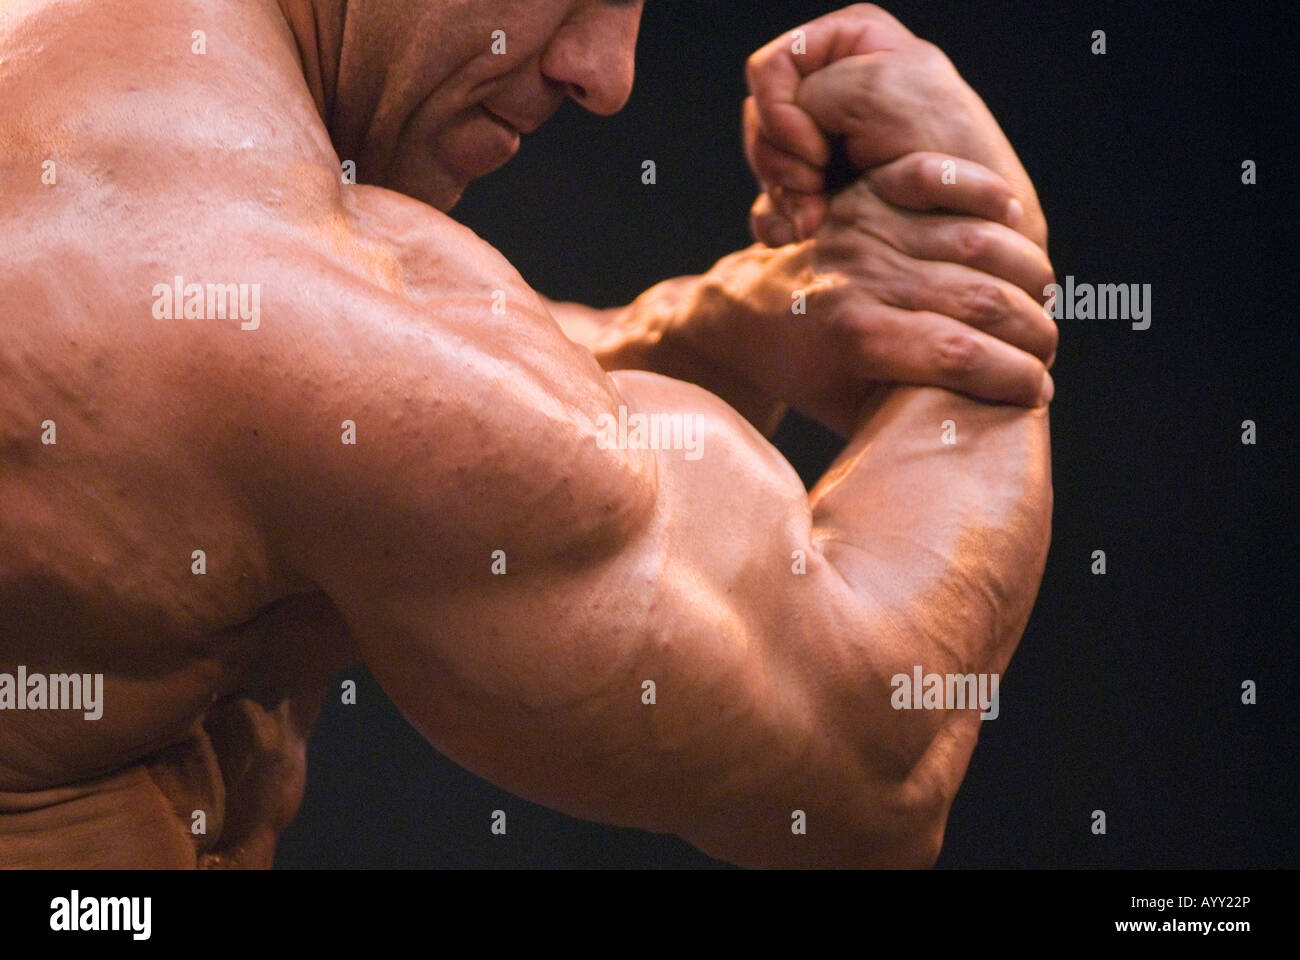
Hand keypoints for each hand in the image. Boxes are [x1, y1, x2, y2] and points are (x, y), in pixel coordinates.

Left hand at [669, 152, 1056, 435]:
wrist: (747, 312)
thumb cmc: (809, 375)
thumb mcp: (851, 411)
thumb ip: (914, 412)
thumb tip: (998, 423)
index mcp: (853, 338)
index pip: (959, 355)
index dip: (1014, 376)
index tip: (1038, 393)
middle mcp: (860, 277)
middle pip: (979, 299)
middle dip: (1032, 331)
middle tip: (1046, 351)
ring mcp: (863, 227)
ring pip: (977, 239)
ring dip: (1026, 273)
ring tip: (1039, 304)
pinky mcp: (865, 192)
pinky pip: (937, 178)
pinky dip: (985, 194)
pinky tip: (1014, 225)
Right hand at [743, 4, 1048, 250]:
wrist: (974, 231)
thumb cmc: (944, 151)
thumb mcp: (877, 90)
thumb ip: (809, 89)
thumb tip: (779, 134)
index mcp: (852, 45)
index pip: (772, 68)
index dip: (782, 111)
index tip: (819, 151)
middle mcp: (835, 89)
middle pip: (761, 116)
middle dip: (783, 161)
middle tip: (817, 189)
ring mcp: (824, 142)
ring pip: (765, 160)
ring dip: (784, 194)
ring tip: (819, 218)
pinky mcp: (820, 189)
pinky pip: (770, 201)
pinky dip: (781, 221)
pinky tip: (808, 232)